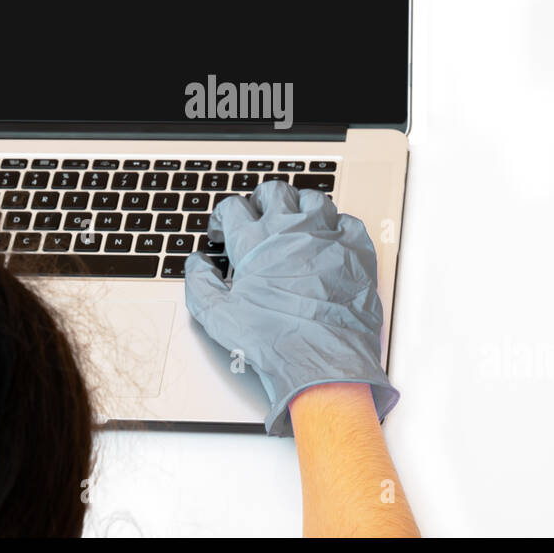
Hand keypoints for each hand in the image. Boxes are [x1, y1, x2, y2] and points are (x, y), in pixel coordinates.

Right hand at [183, 179, 397, 435]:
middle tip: (258, 212)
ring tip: (295, 219)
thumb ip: (200, 284)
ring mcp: (327, 236)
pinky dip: (337, 225)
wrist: (324, 362)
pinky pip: (348, 222)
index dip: (222, 215)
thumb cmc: (275, 341)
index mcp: (255, 241)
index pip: (233, 207)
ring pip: (313, 198)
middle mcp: (291, 229)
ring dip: (300, 205)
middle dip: (261, 198)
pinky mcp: (356, 250)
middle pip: (274, 191)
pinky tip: (331, 238)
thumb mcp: (219, 317)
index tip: (223, 228)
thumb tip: (197, 265)